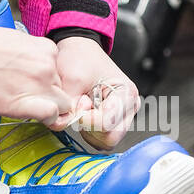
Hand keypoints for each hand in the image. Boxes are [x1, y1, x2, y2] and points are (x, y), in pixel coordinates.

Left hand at [52, 36, 140, 150]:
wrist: (80, 51)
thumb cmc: (80, 59)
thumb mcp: (71, 79)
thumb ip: (68, 105)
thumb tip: (64, 125)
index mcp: (126, 94)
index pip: (106, 124)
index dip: (86, 119)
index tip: (77, 104)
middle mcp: (129, 108)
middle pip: (110, 138)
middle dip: (89, 128)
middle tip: (79, 109)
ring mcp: (123, 117)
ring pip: (105, 142)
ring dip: (88, 130)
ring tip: (82, 108)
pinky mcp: (113, 123)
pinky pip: (100, 139)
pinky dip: (88, 131)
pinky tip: (84, 114)